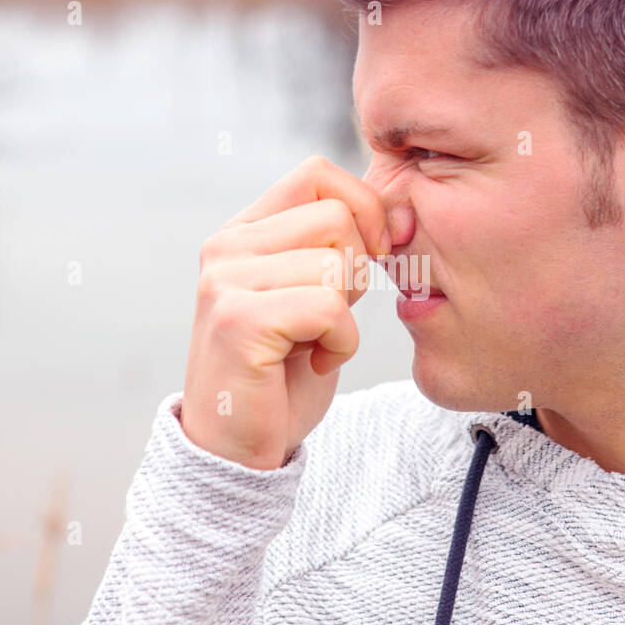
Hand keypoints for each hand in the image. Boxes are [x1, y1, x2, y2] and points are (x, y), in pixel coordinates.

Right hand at [179, 155, 389, 469]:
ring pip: (336, 263)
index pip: (319, 174)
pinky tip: (316, 364)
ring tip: (315, 344)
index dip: (364, 210)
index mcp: (245, 231)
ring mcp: (226, 281)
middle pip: (336, 217)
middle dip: (356, 271)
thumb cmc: (284, 374)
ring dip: (346, 315)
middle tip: (327, 318)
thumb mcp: (314, 294)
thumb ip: (338, 248)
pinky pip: (328, 307)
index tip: (372, 259)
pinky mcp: (238, 321)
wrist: (240, 450)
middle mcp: (227, 246)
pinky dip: (341, 343)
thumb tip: (398, 212)